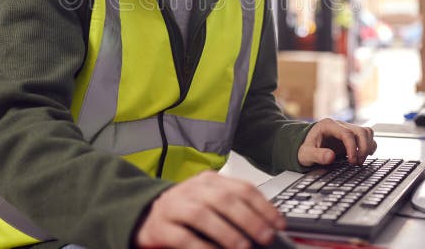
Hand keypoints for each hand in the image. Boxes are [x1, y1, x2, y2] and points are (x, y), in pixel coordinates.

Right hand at [135, 170, 284, 248]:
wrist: (146, 215)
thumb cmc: (185, 211)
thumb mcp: (211, 202)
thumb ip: (234, 209)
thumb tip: (266, 226)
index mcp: (210, 181)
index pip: (242, 188)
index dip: (263, 206)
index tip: (278, 224)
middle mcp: (193, 189)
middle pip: (224, 199)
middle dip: (249, 219)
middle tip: (266, 237)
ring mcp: (175, 206)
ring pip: (203, 215)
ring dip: (227, 232)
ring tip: (243, 247)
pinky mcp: (161, 227)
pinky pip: (183, 237)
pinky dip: (202, 246)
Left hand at [298, 118, 376, 166]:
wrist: (305, 146)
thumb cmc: (305, 149)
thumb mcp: (306, 154)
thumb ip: (317, 155)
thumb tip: (331, 157)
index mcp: (328, 125)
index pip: (347, 133)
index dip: (352, 148)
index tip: (351, 161)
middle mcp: (339, 125)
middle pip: (361, 131)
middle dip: (363, 148)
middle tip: (357, 163)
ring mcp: (347, 130)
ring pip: (366, 132)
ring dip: (368, 146)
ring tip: (360, 161)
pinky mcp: (351, 137)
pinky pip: (367, 137)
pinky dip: (369, 146)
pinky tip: (363, 156)